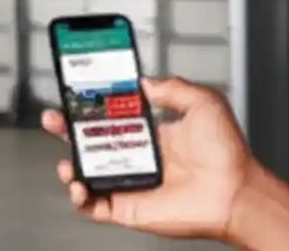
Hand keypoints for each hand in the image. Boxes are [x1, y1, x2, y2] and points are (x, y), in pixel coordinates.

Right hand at [41, 77, 256, 242]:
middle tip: (53, 119)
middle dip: (66, 130)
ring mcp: (130, 183)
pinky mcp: (127, 207)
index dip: (90, 106)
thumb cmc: (227, 153)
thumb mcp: (203, 103)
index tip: (75, 94)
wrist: (235, 193)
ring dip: (68, 166)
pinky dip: (79, 198)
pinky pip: (93, 206)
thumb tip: (143, 81)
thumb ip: (172, 87)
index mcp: (150, 134)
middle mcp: (137, 158)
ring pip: (86, 174)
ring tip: (67, 161)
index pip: (110, 117)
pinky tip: (78, 186)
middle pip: (89, 143)